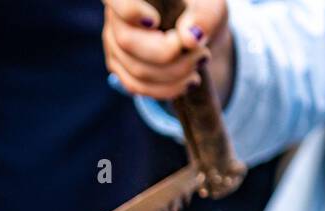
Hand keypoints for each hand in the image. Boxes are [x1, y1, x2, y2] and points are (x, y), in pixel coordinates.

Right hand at [103, 0, 232, 101]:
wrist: (194, 32)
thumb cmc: (200, 11)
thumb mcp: (211, 6)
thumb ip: (203, 17)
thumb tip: (190, 39)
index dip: (129, 10)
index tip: (154, 21)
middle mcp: (115, 17)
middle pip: (127, 42)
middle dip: (168, 54)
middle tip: (201, 52)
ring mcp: (113, 45)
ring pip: (135, 70)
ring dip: (173, 74)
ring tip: (200, 63)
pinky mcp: (119, 68)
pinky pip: (135, 87)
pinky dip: (165, 89)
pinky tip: (188, 81)